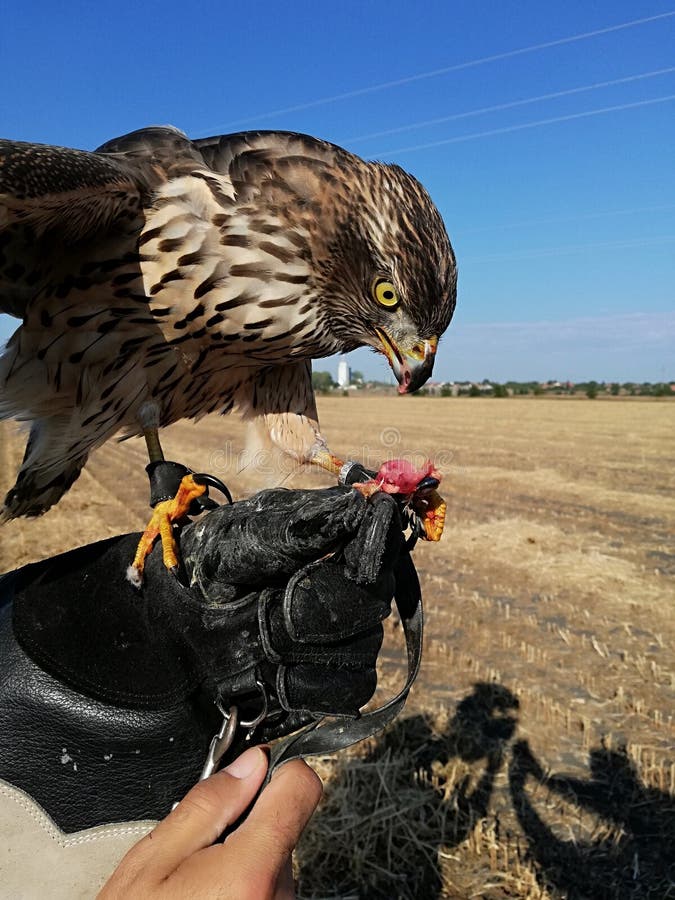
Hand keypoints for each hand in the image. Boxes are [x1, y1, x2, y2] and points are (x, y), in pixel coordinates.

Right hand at [99, 747, 321, 899]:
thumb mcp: (154, 861)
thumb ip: (208, 804)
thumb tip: (250, 763)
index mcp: (252, 869)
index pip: (302, 789)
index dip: (280, 768)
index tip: (259, 769)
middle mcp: (279, 896)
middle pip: (284, 826)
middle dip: (247, 825)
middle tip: (202, 849)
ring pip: (276, 861)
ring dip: (245, 861)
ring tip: (199, 885)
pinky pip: (271, 891)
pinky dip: (247, 888)